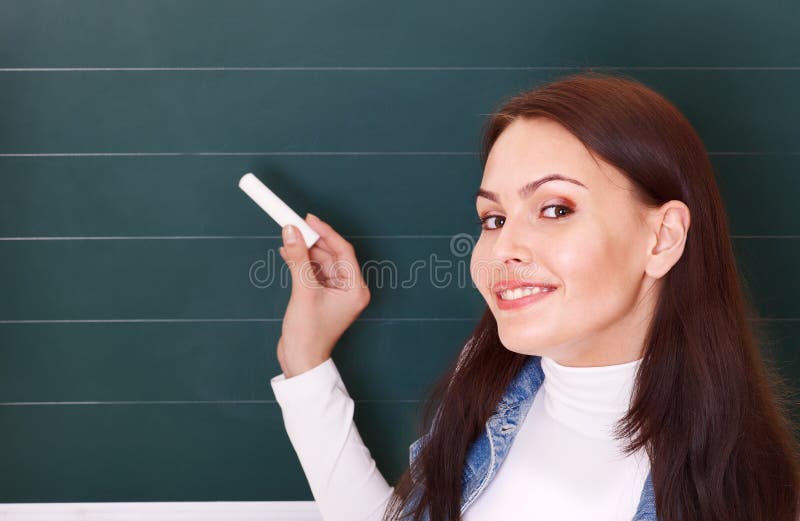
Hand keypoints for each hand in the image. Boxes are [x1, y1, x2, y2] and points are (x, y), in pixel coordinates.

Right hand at [276, 213, 370, 377]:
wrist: (300, 362)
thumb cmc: (309, 335)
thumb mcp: (303, 292)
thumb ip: (298, 259)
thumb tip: (291, 232)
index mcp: (355, 289)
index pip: (343, 251)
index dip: (326, 233)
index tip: (309, 219)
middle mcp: (348, 290)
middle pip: (331, 255)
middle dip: (312, 242)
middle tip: (294, 227)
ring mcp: (335, 294)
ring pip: (320, 263)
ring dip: (304, 252)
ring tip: (287, 240)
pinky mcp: (321, 297)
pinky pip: (313, 273)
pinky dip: (301, 263)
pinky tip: (288, 254)